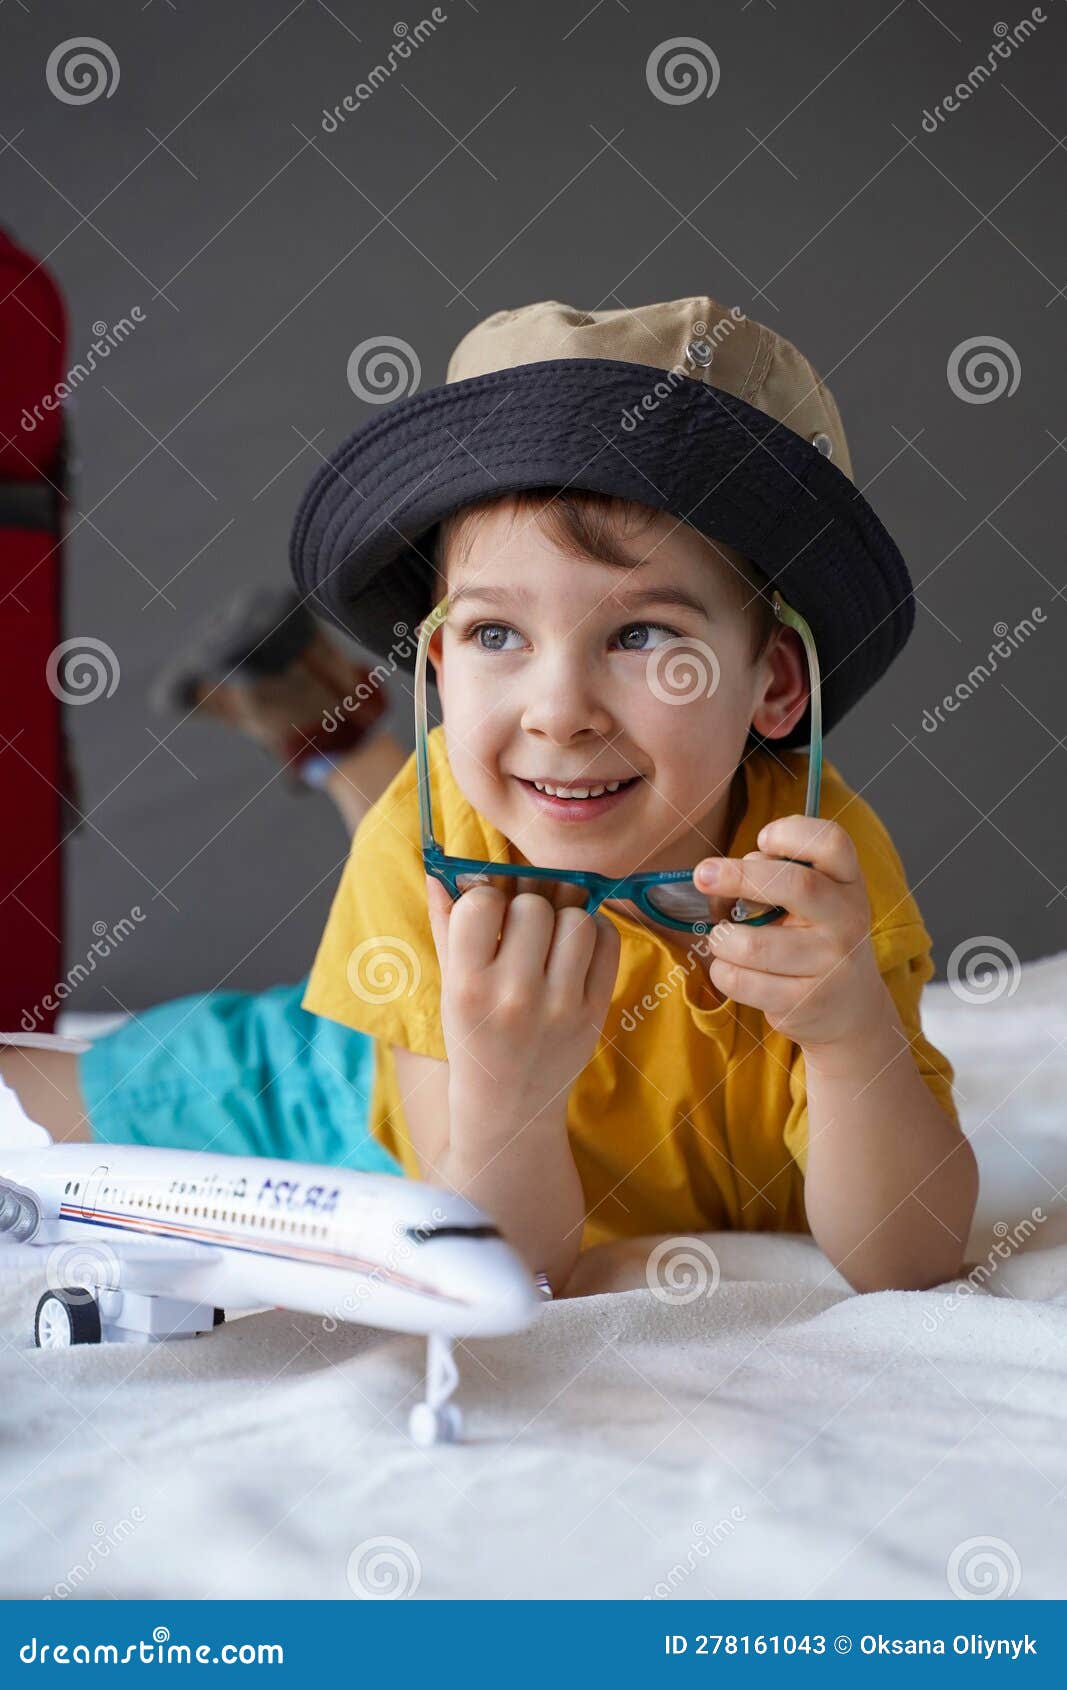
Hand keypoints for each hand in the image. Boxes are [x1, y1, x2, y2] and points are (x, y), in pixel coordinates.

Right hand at [424, 875, 620, 1122]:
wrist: (509, 1108)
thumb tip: (439, 872)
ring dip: (563, 919)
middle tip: (520, 929)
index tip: (486, 913)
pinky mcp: (595, 1013)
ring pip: (575, 920)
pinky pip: (607, 941)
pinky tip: (575, 945)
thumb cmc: (473, 1037)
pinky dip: (595, 931)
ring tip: (549, 938)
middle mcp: (514, 996)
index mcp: (467, 987)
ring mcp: (560, 1006)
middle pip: (533, 907)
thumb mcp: (449, 988)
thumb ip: (445, 926)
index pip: (482, 904)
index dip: (485, 898)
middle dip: (526, 909)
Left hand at [692, 816, 890, 1051]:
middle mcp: (847, 919)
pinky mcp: (805, 1002)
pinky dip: (722, 970)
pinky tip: (734, 968)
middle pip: (795, 884)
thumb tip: (717, 876)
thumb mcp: (814, 900)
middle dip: (738, 876)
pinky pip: (740, 980)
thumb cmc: (813, 938)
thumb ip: (776, 876)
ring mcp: (830, 964)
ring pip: (751, 943)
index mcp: (847, 883)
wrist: (851, 1009)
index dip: (791, 832)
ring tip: (725, 939)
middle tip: (702, 876)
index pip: (832, 841)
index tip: (762, 840)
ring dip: (722, 938)